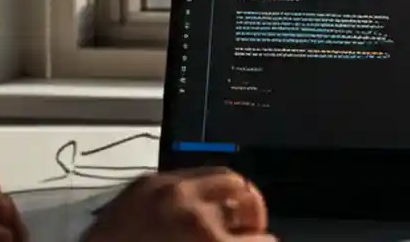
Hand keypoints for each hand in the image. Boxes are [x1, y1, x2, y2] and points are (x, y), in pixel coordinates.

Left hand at [83, 167, 272, 241]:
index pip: (257, 236)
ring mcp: (163, 187)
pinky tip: (191, 210)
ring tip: (225, 217)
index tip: (267, 241)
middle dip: (253, 210)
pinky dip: (196, 191)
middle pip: (242, 189)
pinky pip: (184, 177)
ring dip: (228, 196)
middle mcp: (185, 202)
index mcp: (202, 233)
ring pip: (216, 175)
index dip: (265, 240)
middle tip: (250, 230)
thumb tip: (251, 239)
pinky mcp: (143, 183)